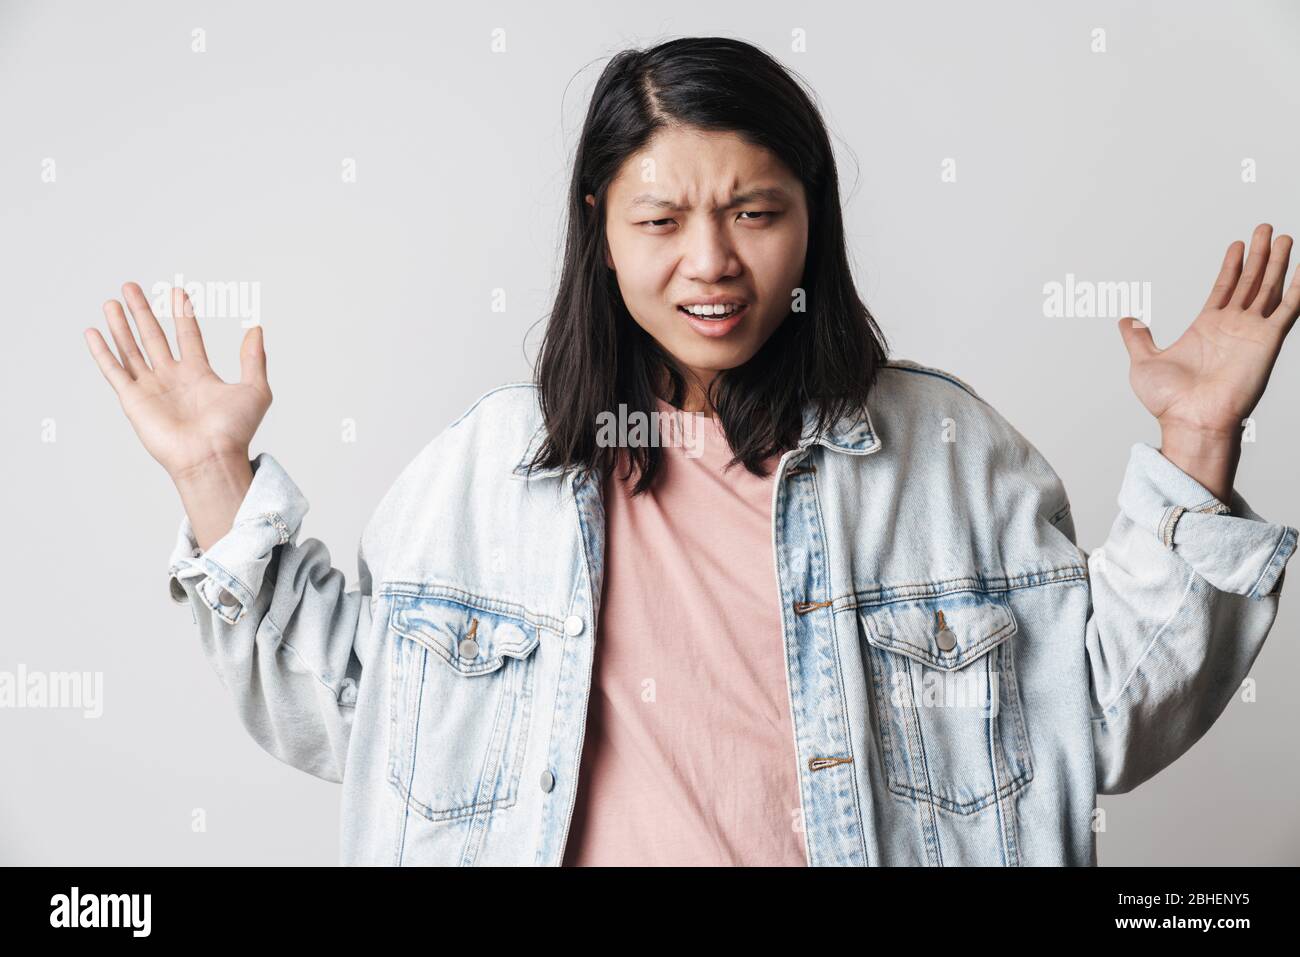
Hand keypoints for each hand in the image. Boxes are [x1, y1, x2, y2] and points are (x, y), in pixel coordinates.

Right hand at [84, 282, 271, 479]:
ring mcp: (151, 389)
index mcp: (199, 375)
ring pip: (131, 349)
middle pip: (153, 337)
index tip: (177, 292)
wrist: (211, 457)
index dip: (182, 313)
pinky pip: (113, 371)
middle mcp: (172, 379)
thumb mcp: (255, 390)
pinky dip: (102, 352)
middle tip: (132, 286)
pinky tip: (92, 332)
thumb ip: (254, 359)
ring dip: (121, 325)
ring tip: (112, 302)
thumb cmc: (235, 431)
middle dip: (142, 311)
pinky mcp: (133, 400)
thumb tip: (256, 328)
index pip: (188, 336)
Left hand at [1118, 224, 1298, 502]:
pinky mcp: (1266, 341)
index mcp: (1206, 329)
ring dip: (1277, 263)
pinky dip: (1296, 289)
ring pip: (1268, 288)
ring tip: (1283, 237)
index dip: (1231, 266)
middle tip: (1264, 229)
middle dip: (1258, 255)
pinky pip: (1287, 310)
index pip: (1223, 288)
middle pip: (1249, 281)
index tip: (1237, 245)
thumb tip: (1125, 320)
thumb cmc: (1169, 401)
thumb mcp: (1143, 361)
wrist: (1190, 419)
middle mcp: (1231, 327)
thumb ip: (1138, 337)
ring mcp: (1250, 332)